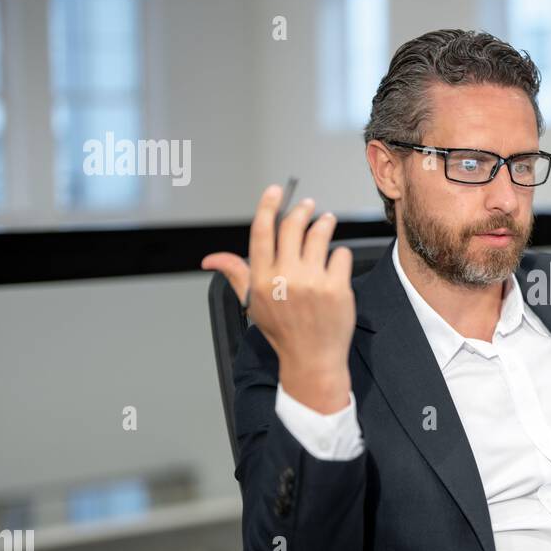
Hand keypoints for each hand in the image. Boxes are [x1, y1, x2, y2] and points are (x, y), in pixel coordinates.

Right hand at [202, 184, 355, 413]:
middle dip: (302, 210)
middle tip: (309, 206)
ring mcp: (312, 282)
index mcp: (262, 279)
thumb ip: (236, 274)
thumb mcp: (253, 303)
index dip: (268, 206)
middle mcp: (285, 277)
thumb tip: (211, 260)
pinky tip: (337, 260)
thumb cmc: (283, 331)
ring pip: (319, 235)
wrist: (312, 358)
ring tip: (327, 221)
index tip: (275, 191)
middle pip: (292, 227)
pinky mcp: (336, 287)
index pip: (262, 231)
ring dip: (325, 223)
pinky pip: (340, 255)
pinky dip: (340, 254)